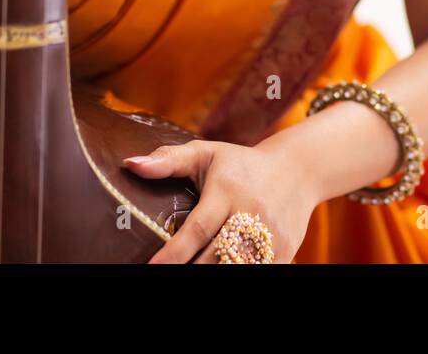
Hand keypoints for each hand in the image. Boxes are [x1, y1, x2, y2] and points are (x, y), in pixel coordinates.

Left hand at [122, 138, 319, 262]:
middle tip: (164, 273)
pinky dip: (238, 272)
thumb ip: (168, 159)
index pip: (198, 228)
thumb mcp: (206, 154)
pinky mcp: (284, 252)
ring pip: (237, 268)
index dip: (174, 252)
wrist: (297, 170)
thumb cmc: (240, 164)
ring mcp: (269, 237)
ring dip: (213, 272)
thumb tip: (129, 164)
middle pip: (215, 257)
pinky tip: (222, 267)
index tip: (152, 266)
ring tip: (190, 270)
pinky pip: (258, 271)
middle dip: (190, 269)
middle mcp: (249, 215)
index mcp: (226, 191)